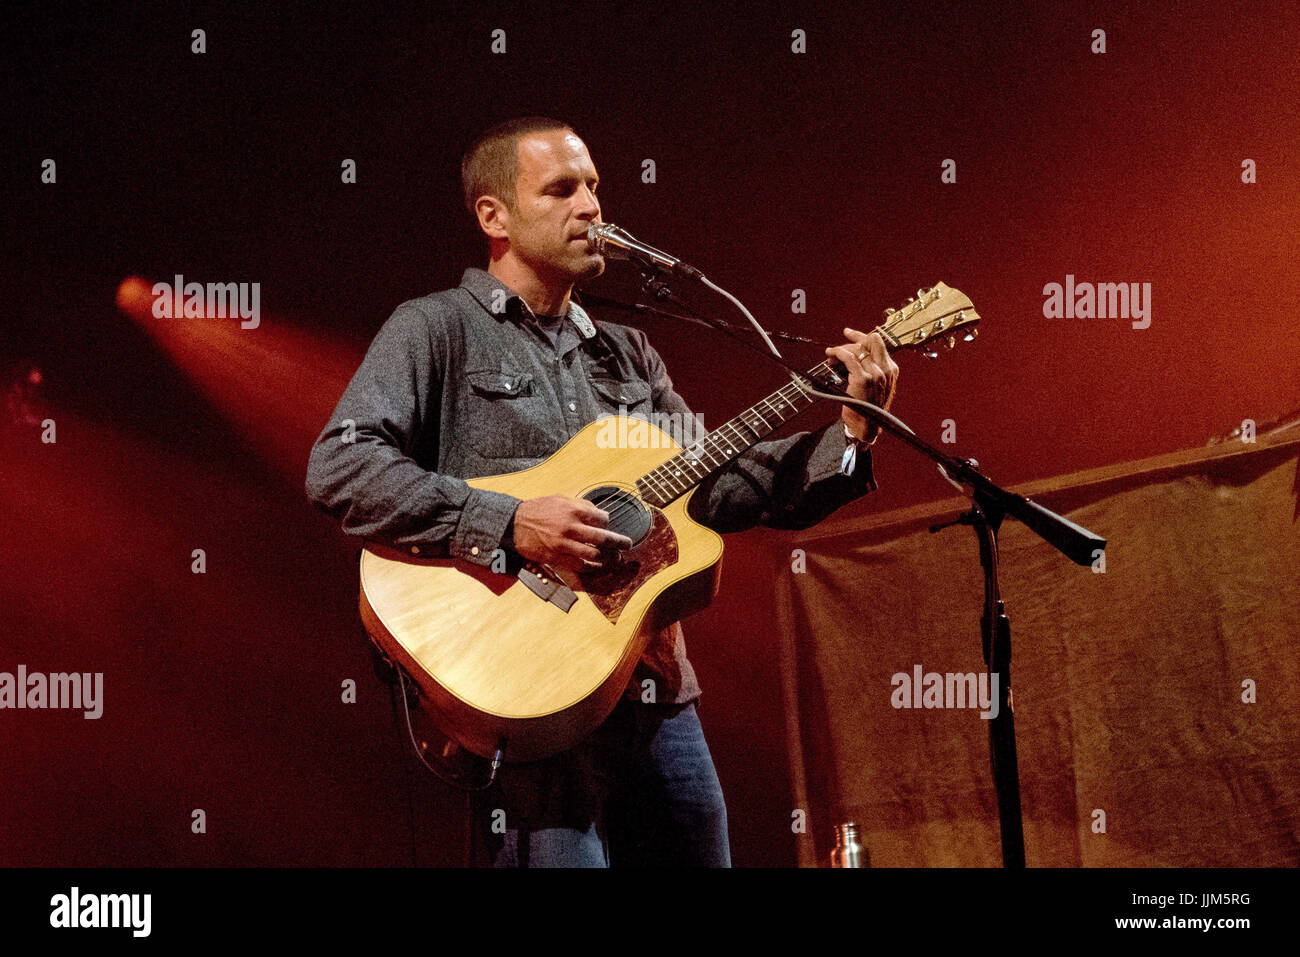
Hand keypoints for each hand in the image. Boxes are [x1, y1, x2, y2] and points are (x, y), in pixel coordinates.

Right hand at [511, 495, 632, 572]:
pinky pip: (579, 565)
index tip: (607, 524)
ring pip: (594, 555)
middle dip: (619, 542)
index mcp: (573, 510)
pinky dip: (590, 567)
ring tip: (616, 559)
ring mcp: (564, 544)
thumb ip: (580, 504)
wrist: (514, 523)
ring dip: (608, 559)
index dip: (607, 522)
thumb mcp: (559, 499)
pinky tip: (596, 566)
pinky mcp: (556, 557)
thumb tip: (598, 512)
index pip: (602, 518)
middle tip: (627, 544)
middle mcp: (571, 527)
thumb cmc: (537, 509)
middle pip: (603, 538)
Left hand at [825, 327, 899, 440]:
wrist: (868, 426)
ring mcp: (876, 373)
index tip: (849, 333)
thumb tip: (853, 356)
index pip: (878, 344)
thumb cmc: (868, 409)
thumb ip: (871, 370)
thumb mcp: (876, 386)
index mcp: (891, 369)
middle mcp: (886, 369)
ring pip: (857, 349)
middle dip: (853, 338)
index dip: (861, 336)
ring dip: (841, 349)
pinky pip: (849, 358)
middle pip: (871, 341)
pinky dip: (838, 353)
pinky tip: (831, 355)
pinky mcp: (863, 379)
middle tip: (838, 345)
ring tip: (831, 355)